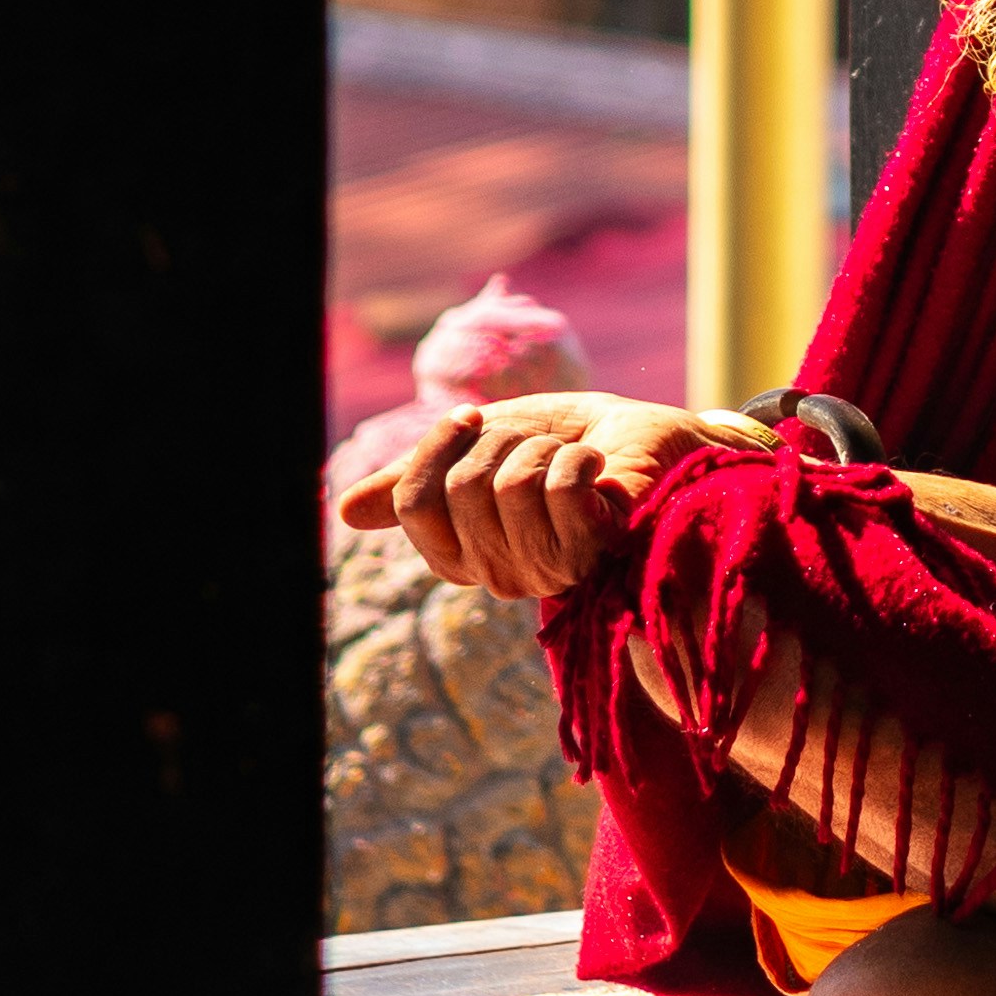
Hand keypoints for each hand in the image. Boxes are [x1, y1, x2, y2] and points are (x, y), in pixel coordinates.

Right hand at [334, 390, 767, 606]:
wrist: (652, 436)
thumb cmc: (571, 442)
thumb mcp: (484, 448)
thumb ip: (419, 479)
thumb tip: (342, 514)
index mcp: (468, 554)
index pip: (413, 505)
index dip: (436, 448)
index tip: (474, 418)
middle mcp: (504, 576)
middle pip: (460, 490)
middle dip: (502, 441)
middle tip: (543, 443)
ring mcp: (553, 572)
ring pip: (508, 487)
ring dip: (545, 448)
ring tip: (578, 458)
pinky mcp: (601, 556)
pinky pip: (559, 490)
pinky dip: (580, 457)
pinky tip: (600, 468)